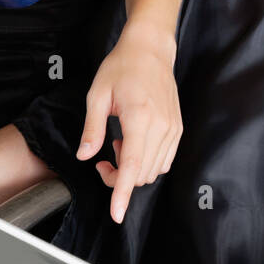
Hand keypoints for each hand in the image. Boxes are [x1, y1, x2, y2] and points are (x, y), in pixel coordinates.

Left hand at [78, 20, 182, 222]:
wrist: (150, 50)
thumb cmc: (122, 67)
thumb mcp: (98, 95)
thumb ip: (92, 129)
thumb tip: (85, 156)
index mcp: (140, 118)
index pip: (132, 166)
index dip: (121, 193)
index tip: (116, 214)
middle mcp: (161, 127)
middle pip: (141, 173)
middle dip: (118, 177)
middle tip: (101, 158)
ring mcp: (173, 129)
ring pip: (153, 171)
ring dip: (132, 169)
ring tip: (119, 143)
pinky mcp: (178, 129)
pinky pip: (164, 160)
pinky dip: (146, 162)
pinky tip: (133, 143)